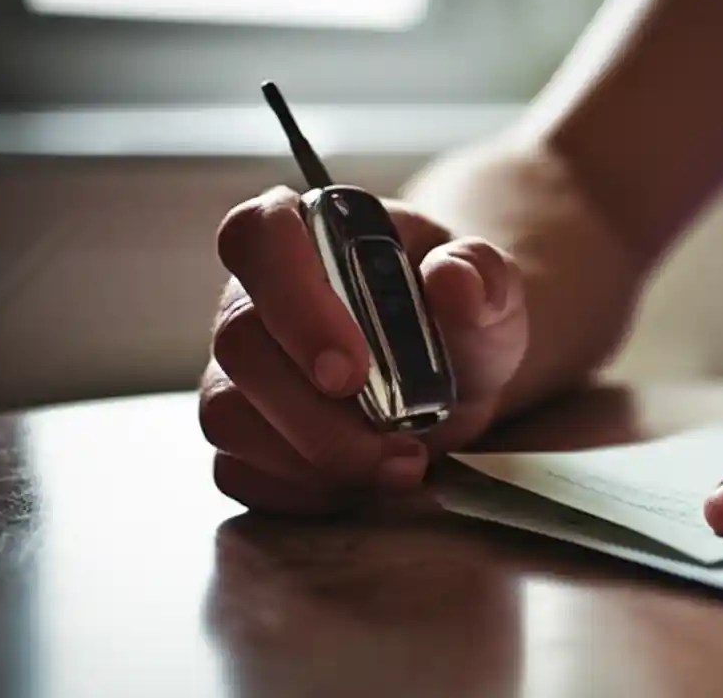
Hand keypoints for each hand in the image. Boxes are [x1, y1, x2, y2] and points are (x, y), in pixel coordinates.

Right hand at [199, 187, 527, 513]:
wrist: (461, 368)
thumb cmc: (462, 313)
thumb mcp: (491, 288)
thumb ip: (480, 275)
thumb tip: (453, 280)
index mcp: (306, 233)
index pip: (257, 237)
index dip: (292, 303)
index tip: (349, 369)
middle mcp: (255, 296)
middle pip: (240, 344)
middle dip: (317, 413)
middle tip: (399, 445)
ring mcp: (241, 369)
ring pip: (230, 417)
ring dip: (317, 458)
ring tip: (402, 467)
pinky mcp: (244, 433)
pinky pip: (241, 471)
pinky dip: (305, 491)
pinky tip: (363, 484)